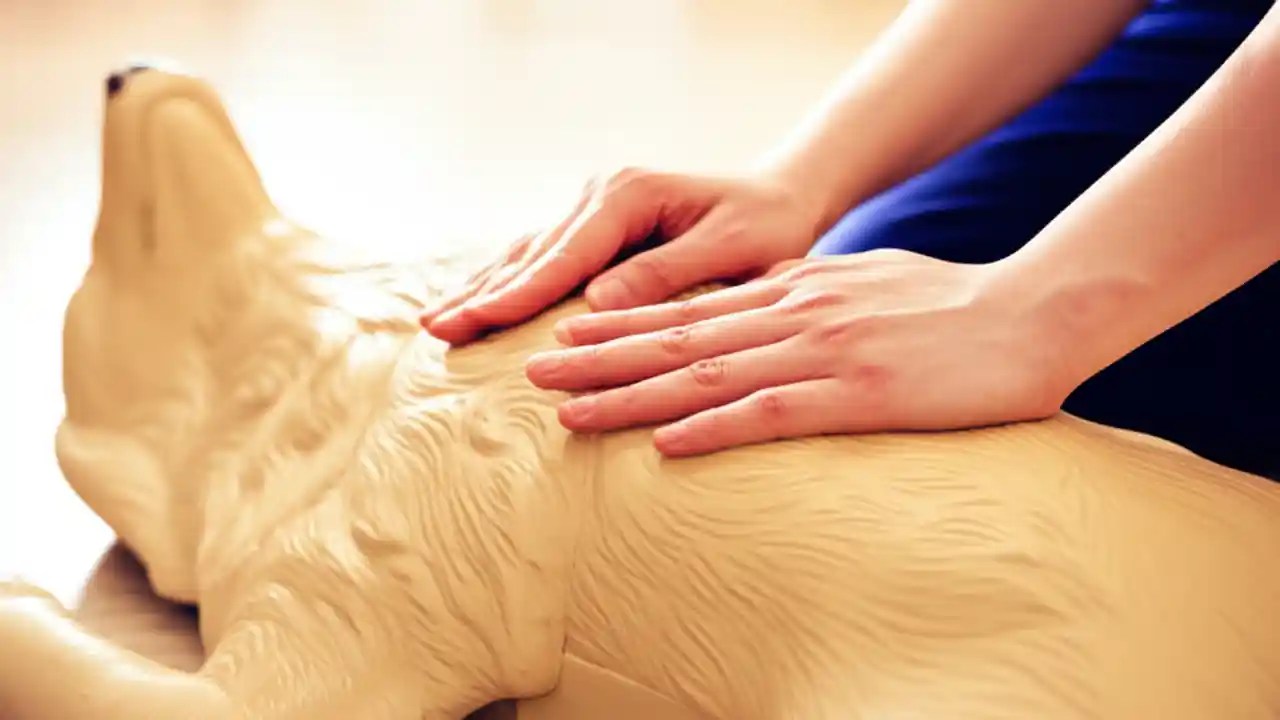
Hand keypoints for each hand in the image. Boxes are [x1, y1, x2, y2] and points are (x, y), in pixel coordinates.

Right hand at [420, 168, 821, 343]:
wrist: (777, 197)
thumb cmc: (765, 224)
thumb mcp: (731, 249)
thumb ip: (666, 274)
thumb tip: (597, 305)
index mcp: (629, 194)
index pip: (566, 253)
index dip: (521, 292)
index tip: (480, 320)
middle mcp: (600, 195)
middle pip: (533, 254)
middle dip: (483, 294)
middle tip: (434, 331)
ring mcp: (591, 210)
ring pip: (526, 255)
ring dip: (482, 290)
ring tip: (435, 325)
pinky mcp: (593, 230)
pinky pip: (540, 260)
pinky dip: (505, 285)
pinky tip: (474, 306)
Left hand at [524, 250, 1068, 455]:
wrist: (1036, 311)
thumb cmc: (955, 303)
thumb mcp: (870, 280)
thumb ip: (814, 291)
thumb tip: (773, 303)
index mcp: (798, 286)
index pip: (692, 309)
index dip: (625, 324)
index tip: (570, 336)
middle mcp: (797, 312)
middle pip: (680, 339)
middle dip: (602, 358)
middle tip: (537, 374)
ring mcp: (825, 352)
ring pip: (707, 375)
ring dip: (633, 395)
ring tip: (572, 411)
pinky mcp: (860, 395)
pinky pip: (771, 413)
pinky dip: (712, 428)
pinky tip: (666, 443)